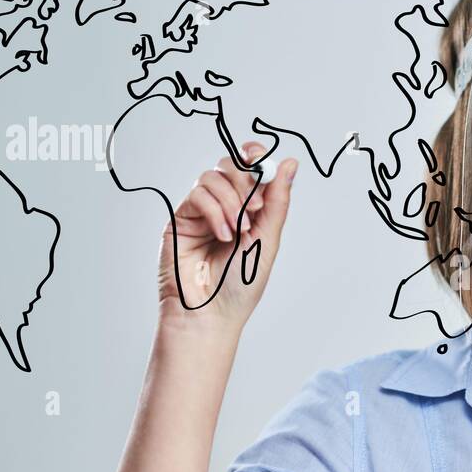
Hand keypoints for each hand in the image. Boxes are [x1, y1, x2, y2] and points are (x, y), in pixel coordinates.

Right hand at [157, 142, 296, 333]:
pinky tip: (222, 236)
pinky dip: (213, 211)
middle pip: (231, 165)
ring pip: (213, 177)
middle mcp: (225, 206)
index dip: (257, 157)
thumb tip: (290, 163)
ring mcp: (202, 211)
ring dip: (230, 201)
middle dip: (245, 180)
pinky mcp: (181, 218)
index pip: (251, 167)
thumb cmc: (239, 286)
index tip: (263, 162)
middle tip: (254, 208)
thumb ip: (277, 202)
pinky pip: (197, 194)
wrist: (210, 314)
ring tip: (237, 231)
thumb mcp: (267, 240)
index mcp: (250, 209)